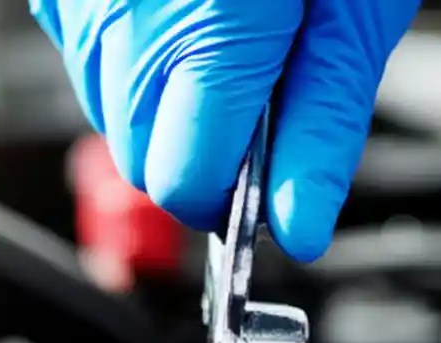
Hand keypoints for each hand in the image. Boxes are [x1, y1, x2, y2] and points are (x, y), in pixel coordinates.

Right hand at [30, 0, 419, 261]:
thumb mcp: (358, 6)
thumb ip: (324, 122)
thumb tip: (298, 223)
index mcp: (207, 23)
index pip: (178, 178)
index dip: (226, 191)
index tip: (259, 178)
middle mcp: (122, 4)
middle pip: (136, 148)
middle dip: (196, 142)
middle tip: (257, 85)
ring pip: (106, 101)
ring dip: (161, 92)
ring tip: (225, 21)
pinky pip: (82, 45)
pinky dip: (130, 44)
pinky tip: (179, 0)